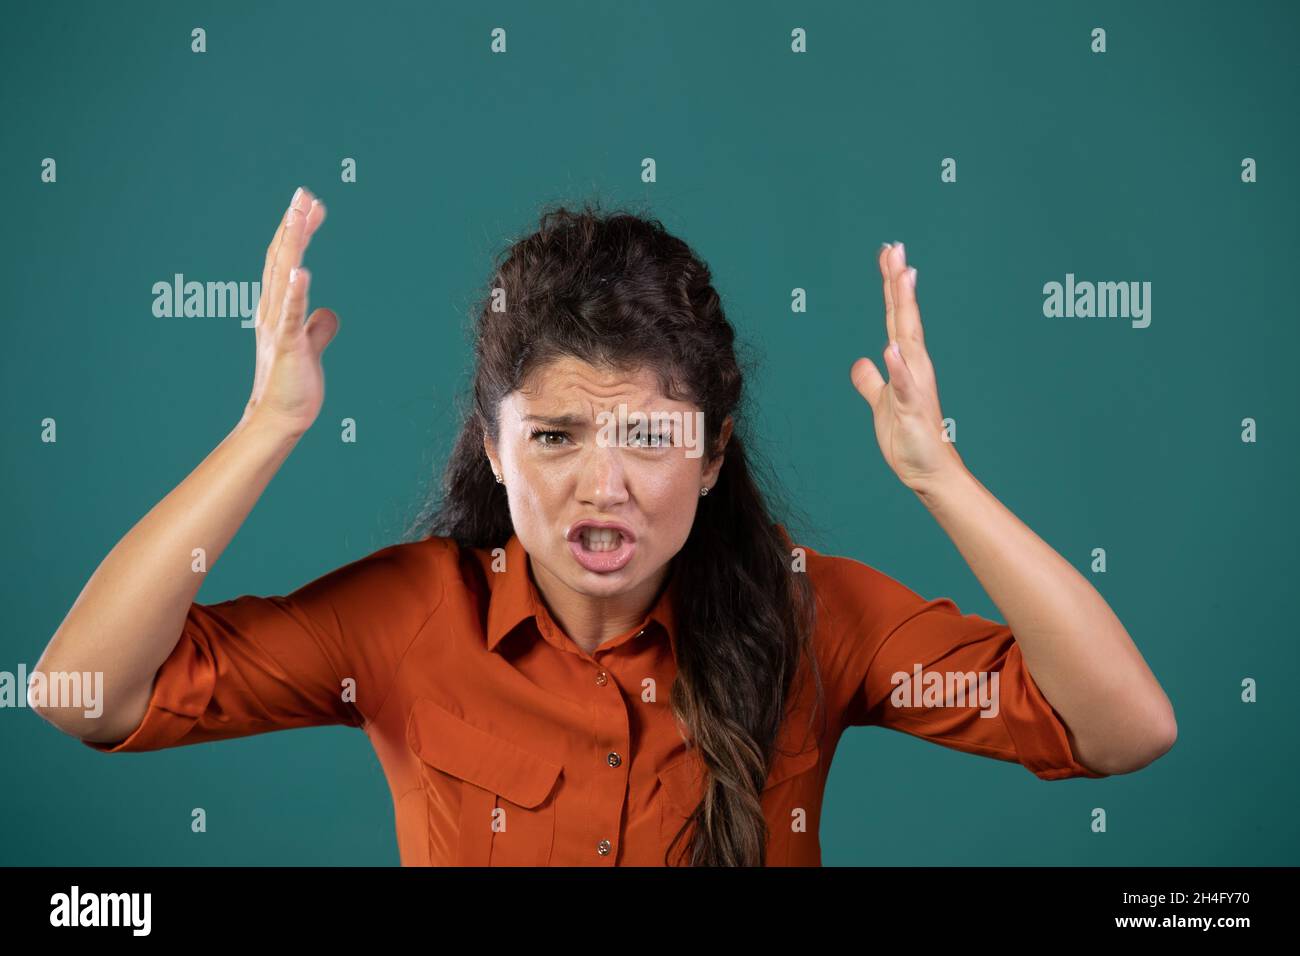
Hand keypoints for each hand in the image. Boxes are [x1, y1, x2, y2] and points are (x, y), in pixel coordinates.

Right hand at [240, 186, 337, 437]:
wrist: (279, 419)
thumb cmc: (293, 386)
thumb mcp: (311, 348)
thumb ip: (319, 328)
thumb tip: (330, 314)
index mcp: (279, 308)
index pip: (286, 260)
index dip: (298, 231)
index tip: (312, 205)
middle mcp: (273, 310)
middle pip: (281, 258)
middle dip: (293, 225)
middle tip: (304, 194)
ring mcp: (278, 327)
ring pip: (283, 276)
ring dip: (292, 245)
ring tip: (299, 215)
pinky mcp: (289, 346)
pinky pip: (292, 314)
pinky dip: (295, 291)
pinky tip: (301, 270)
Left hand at [849, 242, 965, 494]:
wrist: (927, 470)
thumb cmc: (908, 437)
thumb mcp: (882, 402)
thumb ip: (871, 381)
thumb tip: (862, 361)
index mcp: (905, 363)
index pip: (897, 316)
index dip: (893, 285)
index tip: (890, 254)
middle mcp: (914, 367)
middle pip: (903, 317)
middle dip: (899, 283)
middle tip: (896, 248)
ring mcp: (915, 386)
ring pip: (908, 340)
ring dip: (906, 310)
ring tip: (904, 278)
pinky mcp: (912, 409)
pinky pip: (904, 385)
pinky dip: (898, 367)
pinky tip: (891, 348)